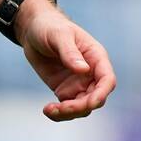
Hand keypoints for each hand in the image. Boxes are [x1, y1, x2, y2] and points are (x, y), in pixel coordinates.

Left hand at [16, 1, 116, 120]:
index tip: (90, 103)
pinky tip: (47, 110)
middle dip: (82, 107)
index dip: (102, 93)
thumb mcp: (59, 35)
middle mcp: (91, 73)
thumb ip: (70, 52)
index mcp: (96, 57)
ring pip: (83, 107)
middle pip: (96, 98)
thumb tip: (83, 70)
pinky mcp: (65, 91)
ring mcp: (79, 84)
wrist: (33, 30)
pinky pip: (67, 108)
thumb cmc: (50, 27)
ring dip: (69, 113)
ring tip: (51, 110)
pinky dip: (59, 113)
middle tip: (62, 108)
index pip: (107, 80)